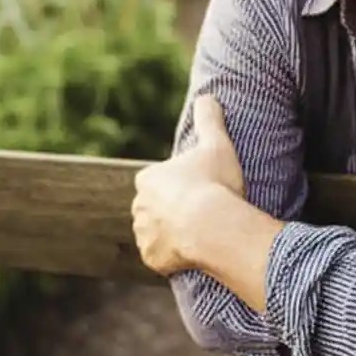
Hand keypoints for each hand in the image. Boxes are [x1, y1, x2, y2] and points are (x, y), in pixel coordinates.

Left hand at [131, 95, 244, 274]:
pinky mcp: (152, 259)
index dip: (180, 185)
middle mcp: (138, 207)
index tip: (201, 188)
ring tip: (200, 234)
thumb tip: (208, 96)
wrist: (213, 227)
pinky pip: (161, 257)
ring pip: (156, 233)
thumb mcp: (216, 144)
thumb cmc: (214, 184)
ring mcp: (144, 235)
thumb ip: (209, 119)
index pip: (159, 181)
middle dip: (173, 210)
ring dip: (172, 234)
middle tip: (203, 212)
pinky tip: (194, 252)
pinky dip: (174, 257)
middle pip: (156, 208)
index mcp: (148, 179)